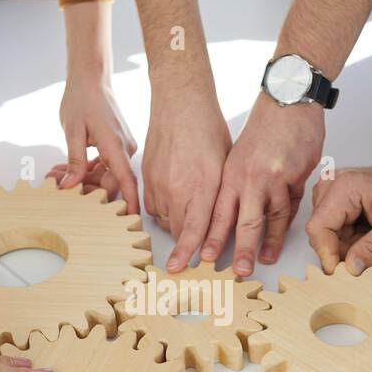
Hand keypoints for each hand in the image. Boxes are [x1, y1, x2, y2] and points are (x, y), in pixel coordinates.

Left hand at [56, 75, 137, 208]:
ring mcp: (120, 148)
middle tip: (56, 186)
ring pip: (104, 175)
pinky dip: (85, 169)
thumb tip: (70, 186)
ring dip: (81, 178)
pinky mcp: (114, 146)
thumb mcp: (73, 131)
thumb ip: (74, 161)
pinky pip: (102, 166)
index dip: (129, 203)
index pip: (127, 181)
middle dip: (85, 189)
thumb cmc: (82, 99)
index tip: (129, 220)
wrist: (90, 79)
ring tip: (54, 175)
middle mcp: (123, 149)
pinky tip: (64, 169)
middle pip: (110, 182)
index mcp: (116, 146)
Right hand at [141, 89, 231, 271]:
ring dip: (176, 221)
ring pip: (165, 219)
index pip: (195, 230)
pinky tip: (174, 194)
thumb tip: (225, 225)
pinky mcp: (146, 177)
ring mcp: (158, 183)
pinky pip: (152, 206)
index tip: (178, 268)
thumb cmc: (209, 130)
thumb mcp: (225, 167)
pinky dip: (163, 207)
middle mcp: (178, 188)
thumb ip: (222, 199)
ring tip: (188, 205)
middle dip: (187, 241)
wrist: (180, 103)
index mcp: (203, 186)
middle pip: (179, 230)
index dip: (187, 252)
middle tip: (195, 245)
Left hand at [204, 94, 320, 275]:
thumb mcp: (239, 157)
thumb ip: (235, 185)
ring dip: (267, 243)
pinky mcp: (295, 176)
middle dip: (238, 250)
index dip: (210, 237)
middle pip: (243, 222)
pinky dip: (286, 224)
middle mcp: (249, 178)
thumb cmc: (264, 128)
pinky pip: (291, 206)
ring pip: (270, 218)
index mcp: (230, 174)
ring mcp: (274, 178)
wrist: (288, 101)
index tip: (200, 258)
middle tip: (237, 271)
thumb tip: (230, 215)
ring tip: (263, 262)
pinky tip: (280, 239)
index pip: (217, 212)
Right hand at [306, 141, 371, 274]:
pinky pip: (334, 230)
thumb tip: (351, 268)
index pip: (319, 228)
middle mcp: (329, 186)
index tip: (341, 272)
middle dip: (348, 248)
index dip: (327, 253)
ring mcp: (327, 191)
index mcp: (343, 188)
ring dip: (353, 243)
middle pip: (324, 234)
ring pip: (329, 235)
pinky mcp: (330, 199)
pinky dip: (353, 237)